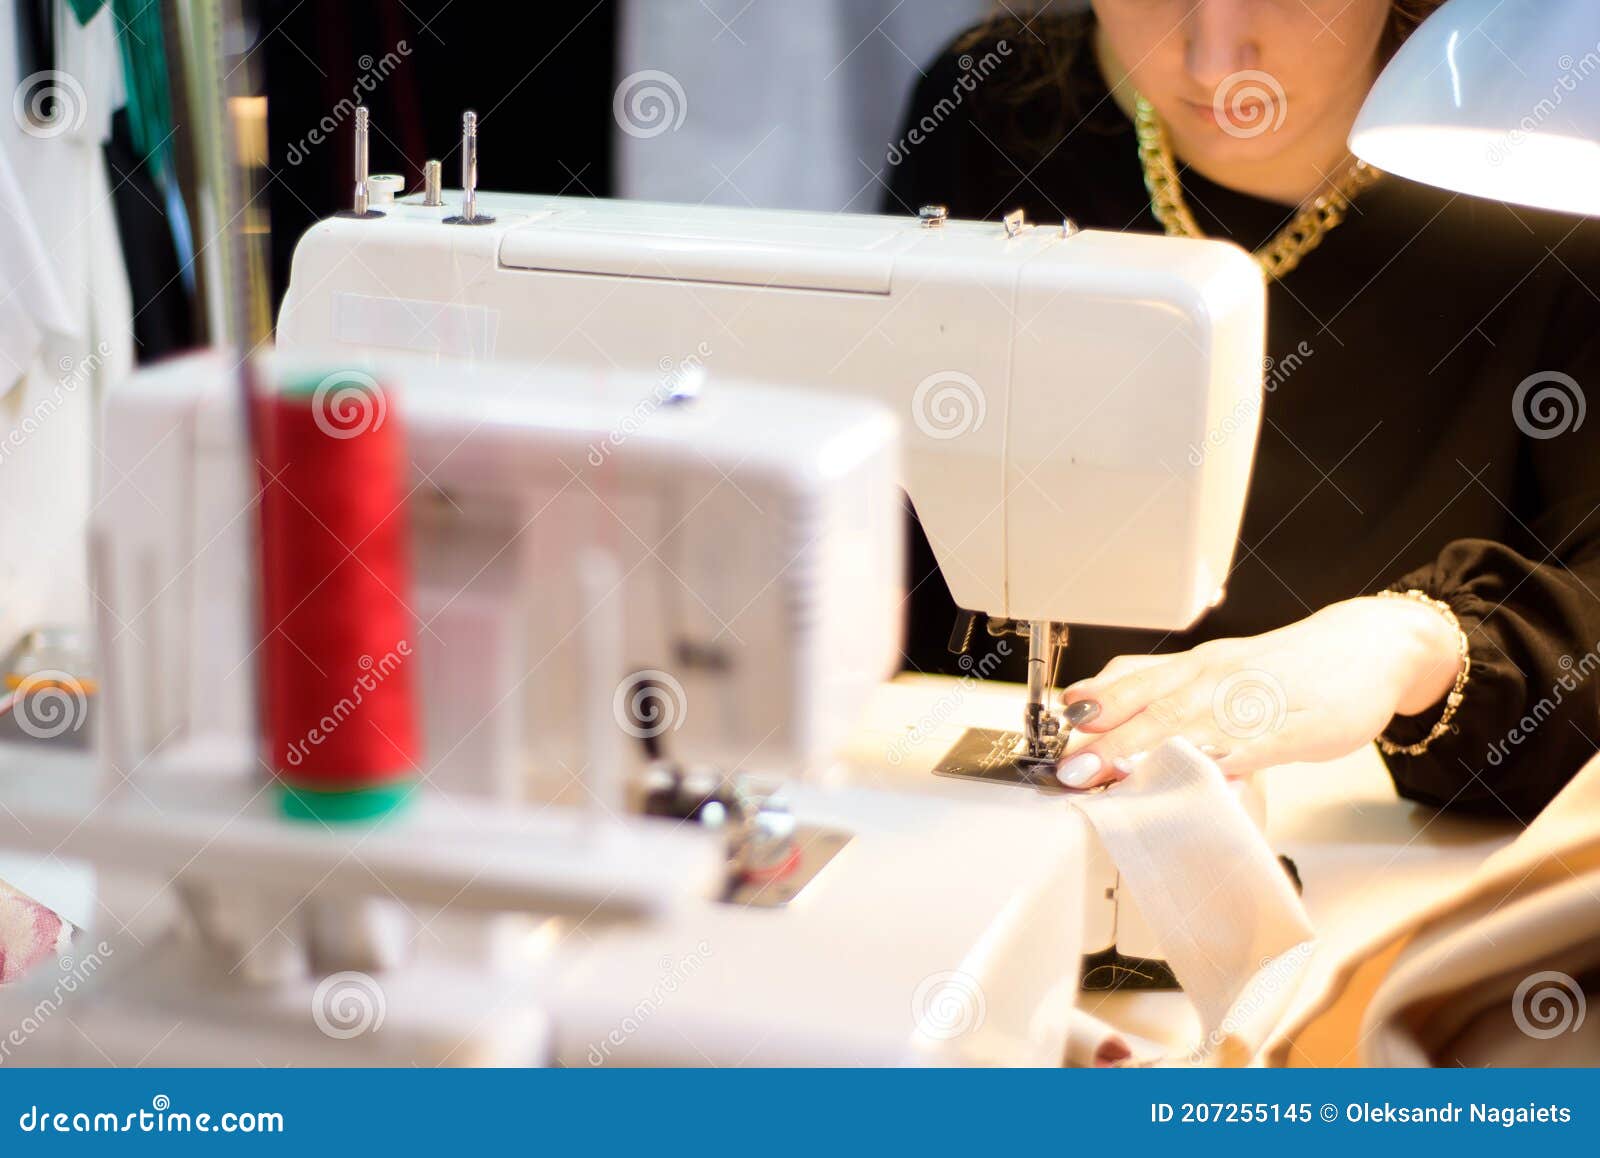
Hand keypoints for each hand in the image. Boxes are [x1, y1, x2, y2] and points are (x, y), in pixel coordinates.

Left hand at [1055, 596, 1462, 787]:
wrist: (1372, 646)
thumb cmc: (1294, 667)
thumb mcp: (1226, 672)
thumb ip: (1179, 697)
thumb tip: (1124, 722)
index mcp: (1198, 665)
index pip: (1134, 678)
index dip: (1094, 701)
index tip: (1056, 723)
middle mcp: (1216, 677)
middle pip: (1150, 704)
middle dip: (1104, 737)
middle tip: (1068, 767)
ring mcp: (1250, 702)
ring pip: (1189, 726)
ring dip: (1145, 752)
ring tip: (1108, 776)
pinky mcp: (1289, 729)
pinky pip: (1243, 750)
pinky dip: (1214, 767)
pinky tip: (1189, 785)